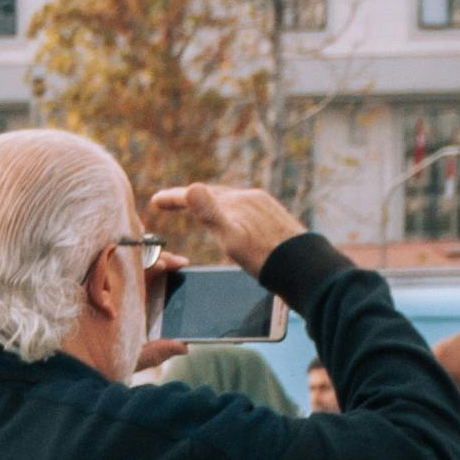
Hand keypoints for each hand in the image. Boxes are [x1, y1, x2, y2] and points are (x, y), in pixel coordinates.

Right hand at [149, 181, 305, 277]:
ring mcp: (266, 209)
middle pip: (215, 196)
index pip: (198, 196)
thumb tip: (191, 189)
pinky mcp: (276, 221)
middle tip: (173, 203)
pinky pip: (246, 212)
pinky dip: (231, 215)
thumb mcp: (232, 238)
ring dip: (213, 207)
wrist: (304, 270)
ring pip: (232, 203)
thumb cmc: (266, 259)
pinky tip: (234, 226)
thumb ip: (211, 213)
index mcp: (238, 202)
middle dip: (192, 199)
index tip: (155, 201)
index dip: (174, 198)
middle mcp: (252, 199)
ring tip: (201, 214)